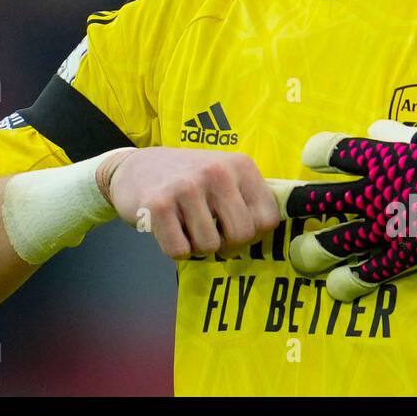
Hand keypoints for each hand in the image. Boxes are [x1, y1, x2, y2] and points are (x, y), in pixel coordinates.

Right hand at [103, 147, 282, 260]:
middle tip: (210, 232)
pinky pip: (180, 250)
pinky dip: (175, 248)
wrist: (133, 168)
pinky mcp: (158, 205)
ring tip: (186, 224)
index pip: (268, 220)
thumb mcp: (224, 174)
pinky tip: (168, 227)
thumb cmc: (187, 178)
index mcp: (240, 164)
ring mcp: (186, 187)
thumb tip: (282, 233)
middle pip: (241, 235)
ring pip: (209, 247)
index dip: (252, 234)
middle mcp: (216, 171)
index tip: (233, 227)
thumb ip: (251, 198)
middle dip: (226, 244)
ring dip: (197, 246)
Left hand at [276, 120, 416, 299]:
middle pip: (318, 199)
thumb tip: (372, 133)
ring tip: (298, 255)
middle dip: (290, 204)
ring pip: (335, 241)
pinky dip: (350, 281)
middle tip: (276, 208)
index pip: (329, 150)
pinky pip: (371, 271)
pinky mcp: (409, 254)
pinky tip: (334, 286)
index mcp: (383, 155)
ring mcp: (391, 226)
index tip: (314, 158)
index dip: (317, 153)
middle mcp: (378, 191)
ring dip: (310, 251)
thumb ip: (397, 135)